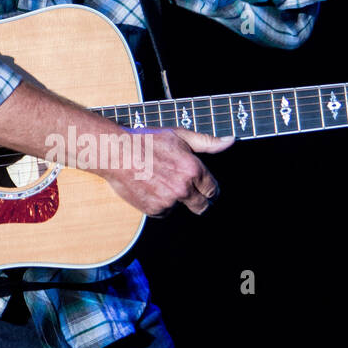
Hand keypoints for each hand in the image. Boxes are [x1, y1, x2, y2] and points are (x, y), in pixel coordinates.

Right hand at [99, 128, 235, 217]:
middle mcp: (183, 188)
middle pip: (202, 207)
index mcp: (193, 170)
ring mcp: (168, 201)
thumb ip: (208, 142)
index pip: (212, 190)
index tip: (205, 188)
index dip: (210, 189)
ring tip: (160, 181)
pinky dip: (159, 203)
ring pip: (179, 207)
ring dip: (174, 199)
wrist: (117, 153)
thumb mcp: (180, 136)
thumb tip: (230, 141)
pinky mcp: (153, 210)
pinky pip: (163, 212)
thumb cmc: (147, 141)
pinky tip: (150, 188)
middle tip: (187, 190)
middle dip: (199, 201)